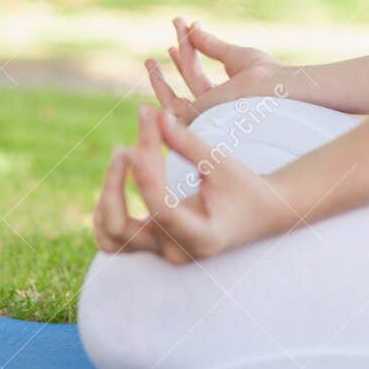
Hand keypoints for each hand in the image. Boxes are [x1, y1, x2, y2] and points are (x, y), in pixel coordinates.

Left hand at [92, 105, 290, 262]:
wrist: (261, 212)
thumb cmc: (246, 187)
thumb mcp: (222, 164)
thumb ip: (188, 143)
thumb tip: (156, 116)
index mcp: (201, 237)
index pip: (161, 210)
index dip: (145, 174)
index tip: (136, 143)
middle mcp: (175, 252)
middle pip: (121, 229)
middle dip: (115, 186)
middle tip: (124, 148)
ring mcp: (161, 251)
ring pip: (110, 236)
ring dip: (107, 196)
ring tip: (122, 154)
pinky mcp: (153, 243)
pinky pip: (114, 233)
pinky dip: (108, 206)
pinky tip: (121, 172)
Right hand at [144, 16, 285, 121]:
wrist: (275, 89)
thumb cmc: (265, 74)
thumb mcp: (234, 55)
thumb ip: (211, 45)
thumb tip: (193, 27)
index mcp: (225, 96)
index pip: (197, 77)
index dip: (186, 52)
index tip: (181, 27)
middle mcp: (214, 109)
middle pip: (185, 87)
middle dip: (171, 66)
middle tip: (160, 47)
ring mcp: (206, 117)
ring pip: (174, 98)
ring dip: (159, 79)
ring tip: (148, 60)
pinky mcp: (198, 120)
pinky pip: (173, 102)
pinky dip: (160, 86)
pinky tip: (152, 71)